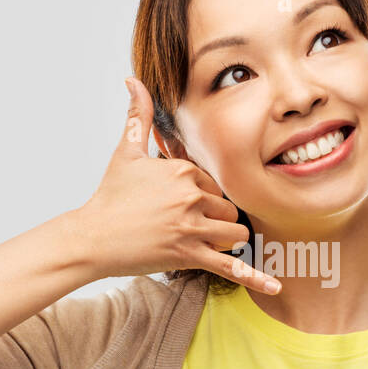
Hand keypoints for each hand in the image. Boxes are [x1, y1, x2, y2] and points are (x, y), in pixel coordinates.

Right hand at [73, 78, 280, 293]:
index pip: (217, 185)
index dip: (204, 198)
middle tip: (186, 227)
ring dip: (225, 241)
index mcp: (183, 171)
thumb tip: (133, 80)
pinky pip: (230, 267)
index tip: (181, 205)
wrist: (92, 236)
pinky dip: (255, 278)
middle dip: (217, 221)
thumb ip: (137, 115)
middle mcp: (191, 196)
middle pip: (229, 210)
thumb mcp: (125, 152)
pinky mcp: (188, 255)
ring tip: (200, 243)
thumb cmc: (109, 195)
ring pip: (235, 234)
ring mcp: (191, 227)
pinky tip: (276, 289)